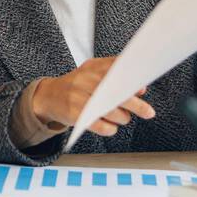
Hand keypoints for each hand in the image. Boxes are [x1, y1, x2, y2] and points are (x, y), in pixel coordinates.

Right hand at [30, 56, 155, 137]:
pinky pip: (101, 126)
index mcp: (93, 67)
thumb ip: (117, 78)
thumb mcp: (94, 74)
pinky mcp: (75, 115)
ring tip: (122, 118)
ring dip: (123, 118)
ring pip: (112, 112)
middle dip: (137, 105)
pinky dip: (110, 129)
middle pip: (118, 93)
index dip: (132, 80)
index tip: (142, 89)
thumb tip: (141, 89)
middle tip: (149, 112)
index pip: (118, 70)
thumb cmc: (77, 85)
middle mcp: (86, 80)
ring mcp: (79, 97)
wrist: (48, 96)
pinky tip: (110, 126)